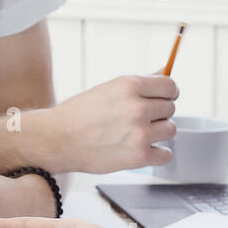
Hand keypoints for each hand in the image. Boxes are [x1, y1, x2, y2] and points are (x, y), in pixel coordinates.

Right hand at [49, 74, 178, 172]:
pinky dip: (156, 154)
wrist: (57, 140)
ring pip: (170, 130)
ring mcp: (140, 133)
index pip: (170, 86)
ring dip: (157, 133)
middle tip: (136, 120)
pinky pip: (166, 154)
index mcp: (130, 85)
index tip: (160, 100)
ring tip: (135, 134)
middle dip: (157, 113)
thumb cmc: (79, 114)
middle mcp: (137, 107)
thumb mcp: (108, 90)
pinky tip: (140, 150)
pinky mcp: (139, 156)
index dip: (166, 93)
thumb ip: (140, 83)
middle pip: (170, 108)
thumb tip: (167, 71)